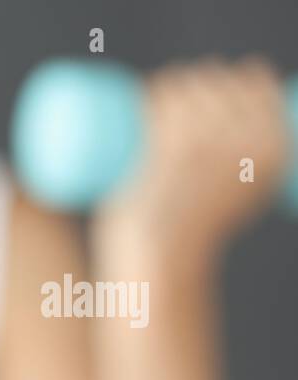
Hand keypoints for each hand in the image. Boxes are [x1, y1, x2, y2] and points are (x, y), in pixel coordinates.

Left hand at [93, 57, 288, 260]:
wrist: (164, 260)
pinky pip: (165, 100)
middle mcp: (246, 139)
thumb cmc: (193, 233)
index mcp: (274, 147)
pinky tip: (149, 90)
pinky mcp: (172, 148)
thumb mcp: (236, 195)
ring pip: (188, 84)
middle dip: (194, 78)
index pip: (255, 79)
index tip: (208, 87)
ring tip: (156, 99)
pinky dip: (156, 90)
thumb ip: (242, 166)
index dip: (228, 75)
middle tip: (171, 101)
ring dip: (170, 83)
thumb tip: (234, 140)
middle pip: (217, 78)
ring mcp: (209, 142)